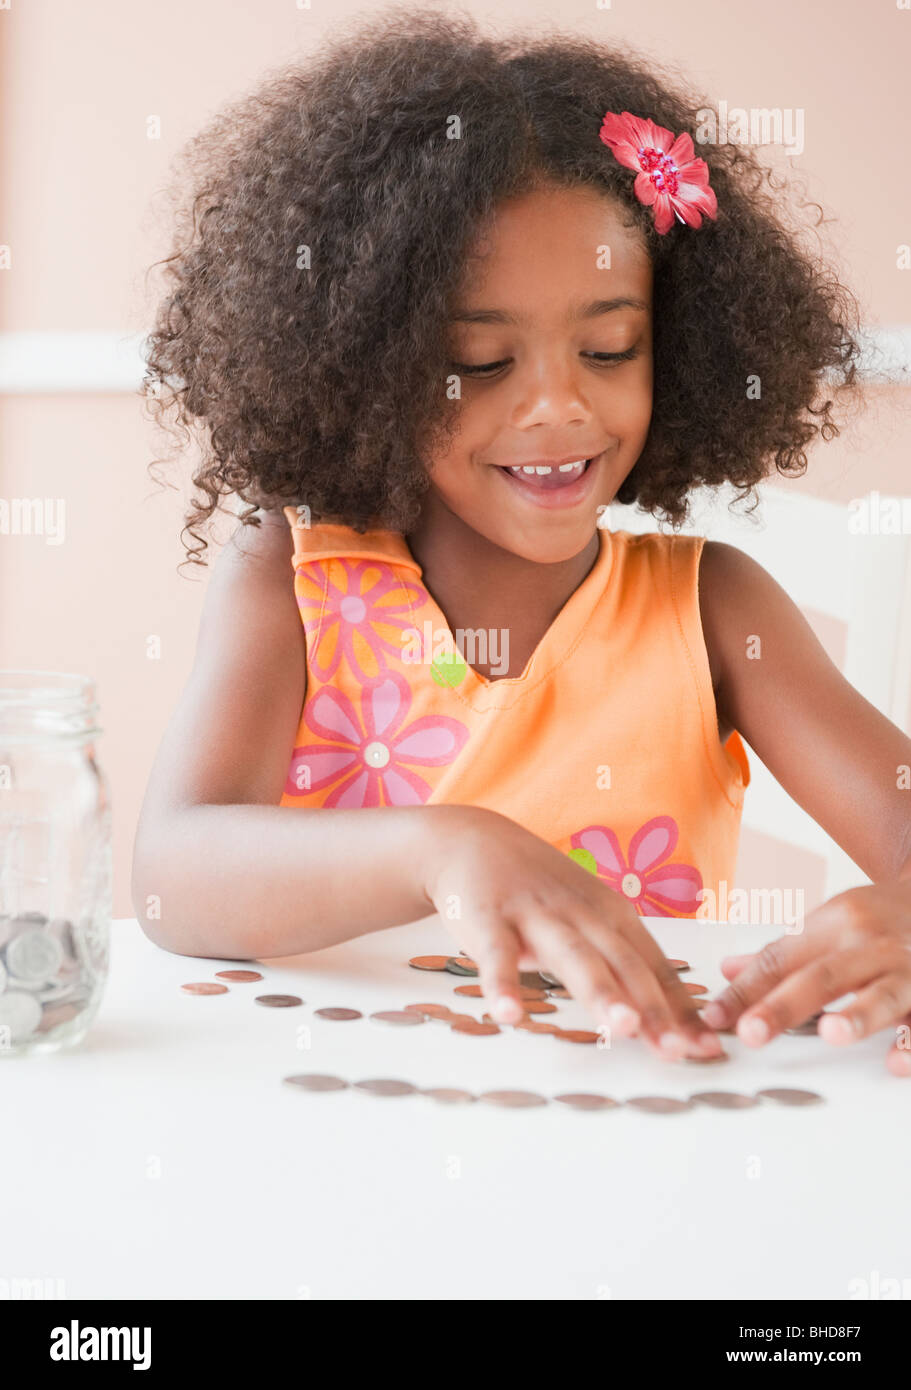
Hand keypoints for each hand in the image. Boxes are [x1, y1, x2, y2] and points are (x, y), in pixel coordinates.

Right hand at [421, 806, 723, 1060]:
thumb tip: (660, 1019)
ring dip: (599, 992)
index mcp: (611, 916)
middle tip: (676, 1051)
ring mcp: (536, 914)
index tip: (710, 1049)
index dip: (681, 1008)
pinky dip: (502, 983)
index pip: (654, 968)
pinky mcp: (488, 918)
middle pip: (624, 964)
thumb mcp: (586, 918)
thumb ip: (617, 961)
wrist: (473, 840)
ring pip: (573, 957)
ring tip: (622, 1028)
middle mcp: (582, 913)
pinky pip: (496, 955)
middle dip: (652, 1008)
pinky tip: (509, 1015)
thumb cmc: (539, 891)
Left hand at [701, 881, 910, 1074]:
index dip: (745, 989)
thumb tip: (728, 969)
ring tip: (832, 1032)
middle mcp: (873, 944)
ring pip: (884, 994)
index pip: (781, 958)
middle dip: (784, 1005)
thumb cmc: (884, 916)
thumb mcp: (835, 920)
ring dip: (858, 1014)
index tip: (714, 1016)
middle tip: (750, 1032)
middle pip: (823, 976)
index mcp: (839, 923)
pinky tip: (895, 1063)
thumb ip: (785, 951)